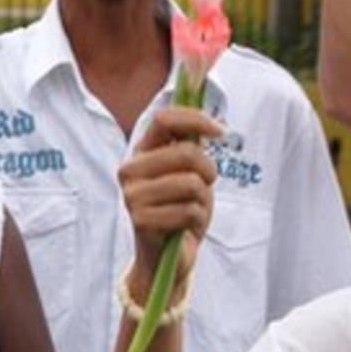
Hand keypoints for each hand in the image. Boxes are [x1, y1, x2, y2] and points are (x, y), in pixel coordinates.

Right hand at [118, 107, 221, 302]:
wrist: (166, 255)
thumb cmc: (181, 208)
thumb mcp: (190, 171)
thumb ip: (190, 144)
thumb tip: (196, 96)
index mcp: (141, 152)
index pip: (164, 120)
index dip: (195, 119)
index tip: (220, 132)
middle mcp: (130, 170)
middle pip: (186, 152)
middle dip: (208, 171)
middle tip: (204, 185)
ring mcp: (132, 195)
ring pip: (191, 184)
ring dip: (202, 200)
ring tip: (190, 208)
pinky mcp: (140, 220)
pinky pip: (188, 211)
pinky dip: (195, 220)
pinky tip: (183, 226)